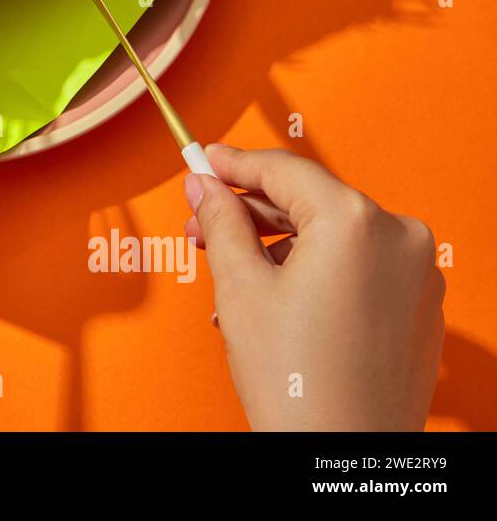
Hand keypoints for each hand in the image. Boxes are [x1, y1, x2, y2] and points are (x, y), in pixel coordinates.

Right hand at [184, 145, 443, 430]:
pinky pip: (357, 269)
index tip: (205, 161)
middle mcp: (398, 239)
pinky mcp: (418, 307)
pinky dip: (314, 273)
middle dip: (250, 213)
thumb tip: (206, 187)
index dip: (233, 164)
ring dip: (278, 248)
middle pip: (310, 202)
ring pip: (332, 238)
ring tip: (233, 280)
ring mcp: (416, 275)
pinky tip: (273, 300)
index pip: (283, 171)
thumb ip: (221, 222)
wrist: (342, 459)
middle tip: (202, 222)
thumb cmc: (300, 387)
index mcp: (356, 223)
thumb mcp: (240, 289)